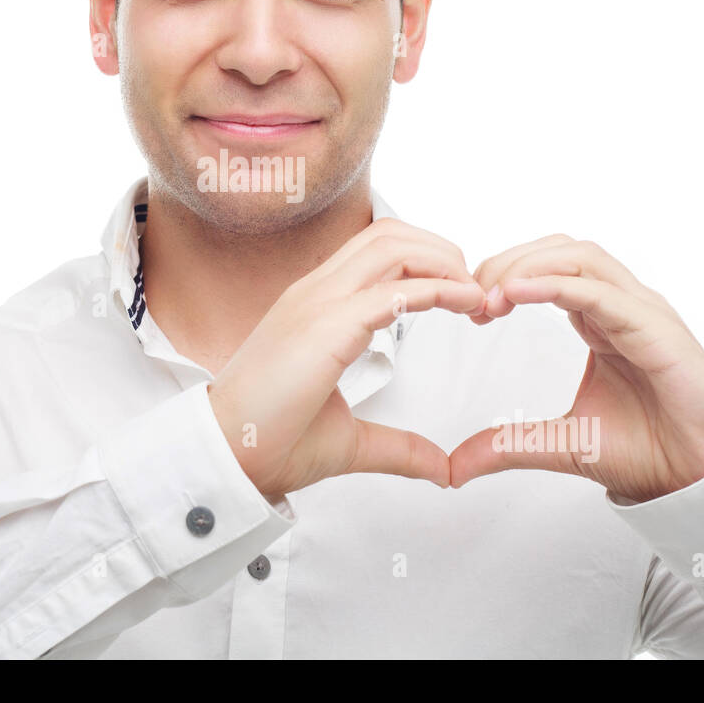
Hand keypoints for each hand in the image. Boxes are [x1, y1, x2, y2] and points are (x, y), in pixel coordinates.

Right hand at [208, 217, 486, 500]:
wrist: (226, 458)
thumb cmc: (271, 443)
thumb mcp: (351, 441)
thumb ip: (398, 446)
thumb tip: (443, 468)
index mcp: (315, 305)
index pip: (376, 249)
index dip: (427, 261)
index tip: (464, 298)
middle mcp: (315, 292)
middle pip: (390, 234)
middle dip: (442, 251)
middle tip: (477, 292)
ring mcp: (317, 303)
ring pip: (392, 245)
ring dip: (444, 261)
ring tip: (475, 296)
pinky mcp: (325, 328)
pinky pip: (393, 291)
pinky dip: (438, 288)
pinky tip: (465, 303)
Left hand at [449, 234, 703, 501]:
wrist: (702, 477)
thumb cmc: (650, 449)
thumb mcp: (560, 444)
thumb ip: (509, 445)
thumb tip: (457, 466)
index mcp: (600, 318)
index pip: (547, 268)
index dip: (505, 276)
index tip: (472, 309)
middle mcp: (621, 304)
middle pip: (559, 250)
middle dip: (509, 261)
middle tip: (472, 296)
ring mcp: (642, 311)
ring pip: (581, 258)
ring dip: (528, 266)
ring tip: (491, 294)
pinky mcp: (657, 329)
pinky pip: (601, 292)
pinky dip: (556, 285)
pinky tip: (516, 293)